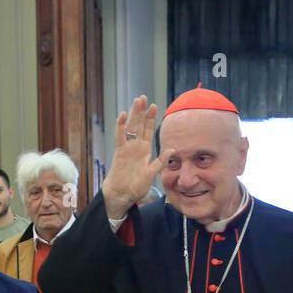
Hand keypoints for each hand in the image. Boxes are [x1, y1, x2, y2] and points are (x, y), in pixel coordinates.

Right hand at [102, 95, 174, 217]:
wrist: (122, 195)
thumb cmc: (136, 186)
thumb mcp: (152, 173)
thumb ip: (161, 161)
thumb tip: (173, 149)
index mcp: (145, 150)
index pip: (148, 130)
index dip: (151, 118)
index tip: (154, 106)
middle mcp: (135, 146)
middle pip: (139, 125)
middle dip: (141, 111)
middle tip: (143, 97)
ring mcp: (127, 147)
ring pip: (130, 127)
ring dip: (133, 114)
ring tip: (137, 101)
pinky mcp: (119, 151)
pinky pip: (120, 136)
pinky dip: (121, 126)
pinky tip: (122, 115)